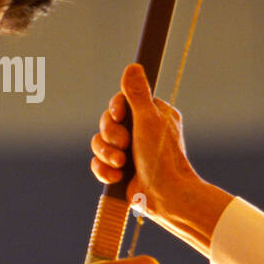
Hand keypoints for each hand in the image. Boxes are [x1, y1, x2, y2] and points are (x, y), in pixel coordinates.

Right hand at [90, 63, 194, 224]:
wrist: (166, 197)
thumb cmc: (162, 157)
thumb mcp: (148, 119)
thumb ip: (137, 94)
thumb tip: (133, 66)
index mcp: (153, 116)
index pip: (122, 102)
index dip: (115, 109)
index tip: (119, 116)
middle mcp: (141, 133)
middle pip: (106, 123)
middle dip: (110, 135)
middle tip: (123, 144)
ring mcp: (129, 153)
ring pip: (99, 144)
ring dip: (106, 154)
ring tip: (121, 165)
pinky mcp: (120, 171)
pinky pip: (98, 164)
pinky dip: (104, 170)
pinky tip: (116, 177)